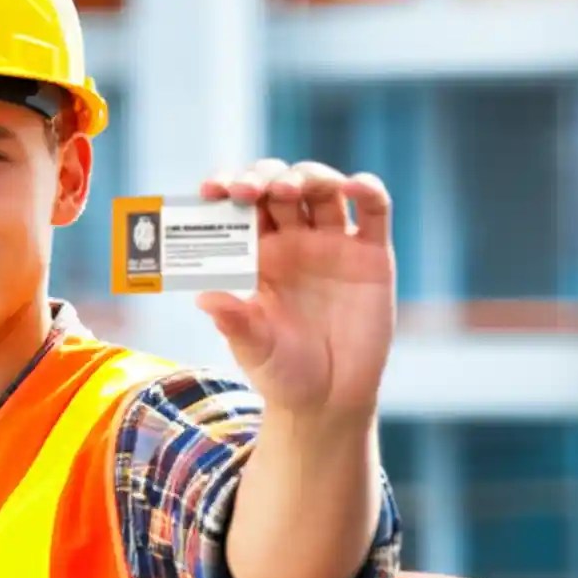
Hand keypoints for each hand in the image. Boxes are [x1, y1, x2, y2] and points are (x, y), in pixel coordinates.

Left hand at [196, 159, 395, 418]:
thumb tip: (203, 298)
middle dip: (261, 178)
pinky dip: (366, 189)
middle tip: (245, 190)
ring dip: (305, 177)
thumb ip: (234, 323)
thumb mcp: (254, 349)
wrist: (330, 400)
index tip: (211, 189)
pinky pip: (374, 210)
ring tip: (287, 189)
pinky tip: (352, 186)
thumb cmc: (282, 372)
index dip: (226, 189)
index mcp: (258, 255)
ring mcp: (335, 244)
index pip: (241, 208)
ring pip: (322, 189)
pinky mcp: (372, 255)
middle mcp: (295, 241)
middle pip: (278, 187)